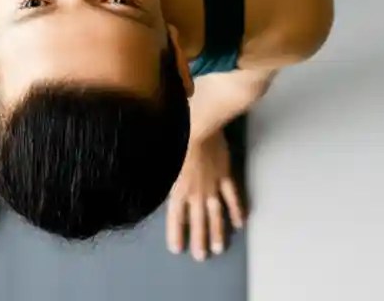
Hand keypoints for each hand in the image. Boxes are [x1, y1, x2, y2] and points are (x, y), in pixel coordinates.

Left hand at [166, 130, 245, 260]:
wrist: (200, 126)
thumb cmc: (177, 139)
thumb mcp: (162, 160)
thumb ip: (157, 177)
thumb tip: (143, 187)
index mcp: (178, 189)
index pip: (176, 217)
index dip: (176, 234)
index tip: (177, 249)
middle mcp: (196, 192)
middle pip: (198, 222)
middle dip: (199, 240)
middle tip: (201, 256)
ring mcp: (213, 186)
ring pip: (216, 214)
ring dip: (218, 232)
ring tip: (219, 248)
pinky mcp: (225, 176)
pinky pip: (232, 197)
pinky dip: (237, 210)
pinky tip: (240, 222)